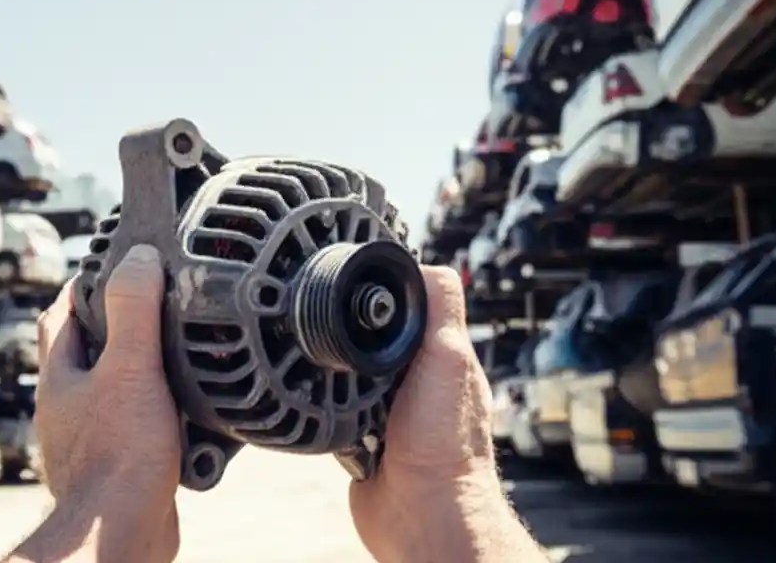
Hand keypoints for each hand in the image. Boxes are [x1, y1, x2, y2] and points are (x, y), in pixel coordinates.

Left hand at [17, 244, 179, 562]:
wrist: (121, 533)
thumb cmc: (116, 457)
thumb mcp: (130, 368)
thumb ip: (134, 310)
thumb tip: (139, 257)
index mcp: (61, 376)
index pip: (61, 314)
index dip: (84, 284)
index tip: (114, 263)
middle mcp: (68, 405)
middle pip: (86, 349)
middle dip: (116, 324)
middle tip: (153, 302)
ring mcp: (90, 436)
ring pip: (113, 388)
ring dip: (141, 369)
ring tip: (180, 352)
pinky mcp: (117, 464)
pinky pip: (136, 425)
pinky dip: (160, 411)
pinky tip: (188, 412)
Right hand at [349, 266, 545, 562]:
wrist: (421, 512)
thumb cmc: (446, 443)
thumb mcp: (449, 357)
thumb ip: (439, 308)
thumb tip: (421, 263)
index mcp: (441, 355)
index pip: (407, 306)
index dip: (384, 296)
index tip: (356, 288)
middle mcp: (415, 380)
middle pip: (369, 336)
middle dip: (353, 339)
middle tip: (341, 341)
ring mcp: (387, 409)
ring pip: (346, 372)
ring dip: (336, 378)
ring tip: (336, 380)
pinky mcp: (360, 436)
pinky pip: (331, 409)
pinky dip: (326, 409)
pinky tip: (330, 410)